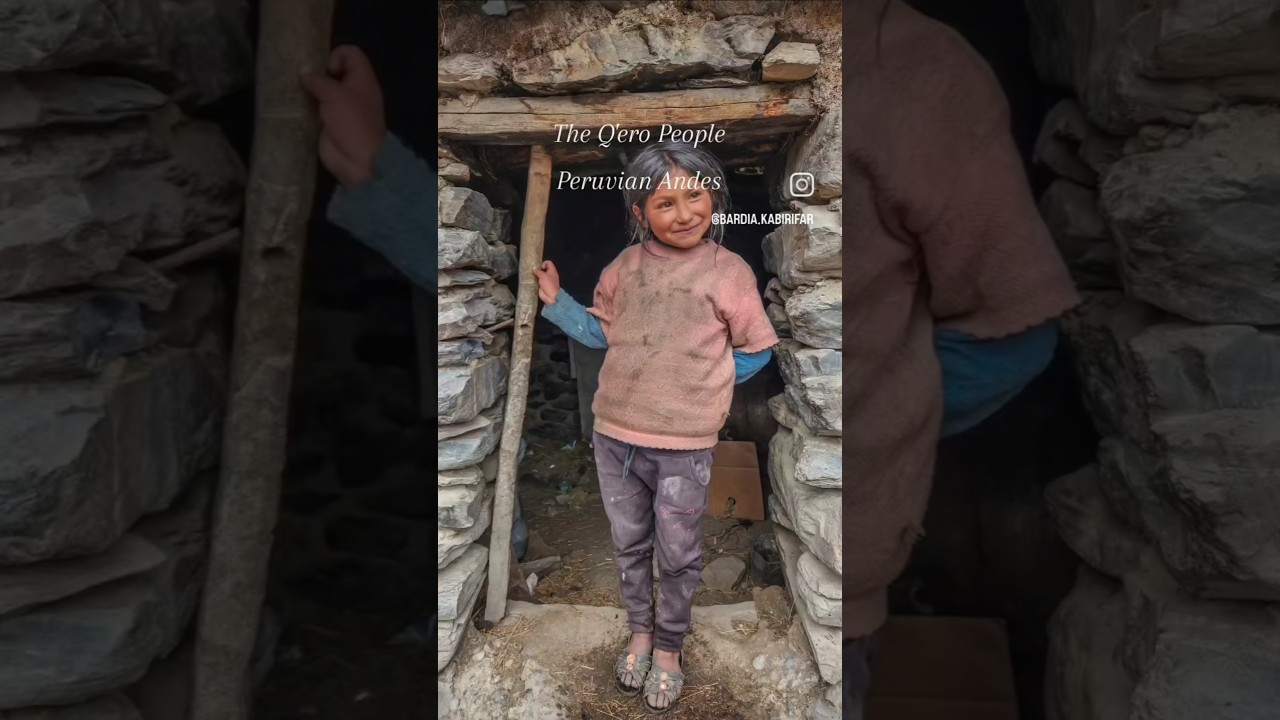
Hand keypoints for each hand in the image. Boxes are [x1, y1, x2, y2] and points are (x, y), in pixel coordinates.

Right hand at [300, 46, 385, 187]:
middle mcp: (352, 90)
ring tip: (290, 86)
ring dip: (308, 88)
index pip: (351, 54)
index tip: (324, 68)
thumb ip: (318, 80)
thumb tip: (303, 70)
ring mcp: (340, 107)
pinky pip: (314, 106)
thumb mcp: (336, 95)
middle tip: (301, 75)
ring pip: (322, 89)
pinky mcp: (328, 122)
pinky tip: (291, 102)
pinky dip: (304, 104)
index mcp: (362, 79)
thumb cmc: (352, 123)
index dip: (336, 55)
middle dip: (317, 70)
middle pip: (334, 70)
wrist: (357, 161)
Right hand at [532, 261, 559, 304]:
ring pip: (539, 274)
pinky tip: (530, 279)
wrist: (551, 297)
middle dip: (538, 268)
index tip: (540, 267)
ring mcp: (544, 280)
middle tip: (533, 270)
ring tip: (530, 274)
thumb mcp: (544, 276)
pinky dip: (534, 279)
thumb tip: (534, 268)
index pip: (548, 263)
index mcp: (552, 271)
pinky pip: (537, 280)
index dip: (543, 263)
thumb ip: (538, 271)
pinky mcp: (541, 285)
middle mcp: (548, 274)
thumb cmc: (549, 285)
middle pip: (543, 268)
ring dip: (535, 274)